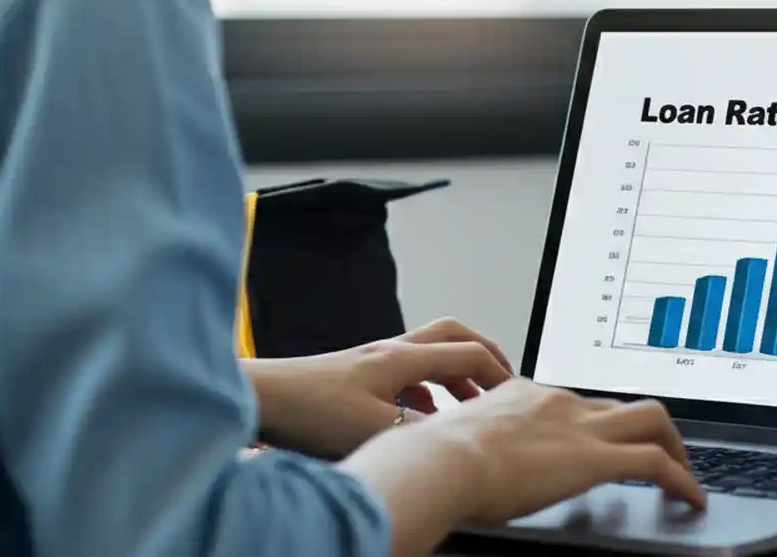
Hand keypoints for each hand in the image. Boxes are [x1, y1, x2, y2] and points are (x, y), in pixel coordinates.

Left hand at [243, 318, 512, 457]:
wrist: (260, 400)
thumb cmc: (307, 411)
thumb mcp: (375, 430)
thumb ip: (423, 435)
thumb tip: (458, 440)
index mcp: (402, 358)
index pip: (469, 352)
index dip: (499, 372)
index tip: (517, 394)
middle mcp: (390, 352)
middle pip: (452, 336)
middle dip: (483, 355)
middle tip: (503, 379)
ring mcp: (371, 363)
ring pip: (429, 357)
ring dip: (455, 375)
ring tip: (469, 404)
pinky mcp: (355, 378)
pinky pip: (406, 376)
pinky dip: (426, 391)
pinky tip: (422, 416)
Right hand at [341, 378, 704, 556]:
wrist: (439, 462)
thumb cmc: (430, 459)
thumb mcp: (449, 443)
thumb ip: (462, 448)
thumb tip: (443, 465)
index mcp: (521, 395)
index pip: (570, 401)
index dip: (591, 419)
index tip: (594, 436)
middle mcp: (557, 402)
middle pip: (616, 403)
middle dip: (642, 425)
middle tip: (656, 449)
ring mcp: (579, 427)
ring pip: (650, 418)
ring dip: (672, 445)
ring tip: (682, 471)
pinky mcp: (596, 459)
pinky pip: (655, 463)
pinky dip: (680, 478)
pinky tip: (690, 498)